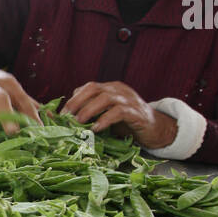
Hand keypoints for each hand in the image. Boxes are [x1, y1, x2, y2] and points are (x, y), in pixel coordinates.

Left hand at [62, 81, 177, 149]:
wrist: (156, 129)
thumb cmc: (128, 124)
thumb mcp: (107, 116)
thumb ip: (92, 114)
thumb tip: (68, 121)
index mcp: (110, 88)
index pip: (88, 87)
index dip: (73, 99)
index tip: (61, 114)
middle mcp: (118, 90)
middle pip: (94, 88)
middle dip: (77, 102)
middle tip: (66, 117)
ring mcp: (128, 99)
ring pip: (105, 98)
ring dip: (88, 110)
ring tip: (78, 122)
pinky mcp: (136, 112)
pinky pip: (118, 112)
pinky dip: (105, 119)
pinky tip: (96, 128)